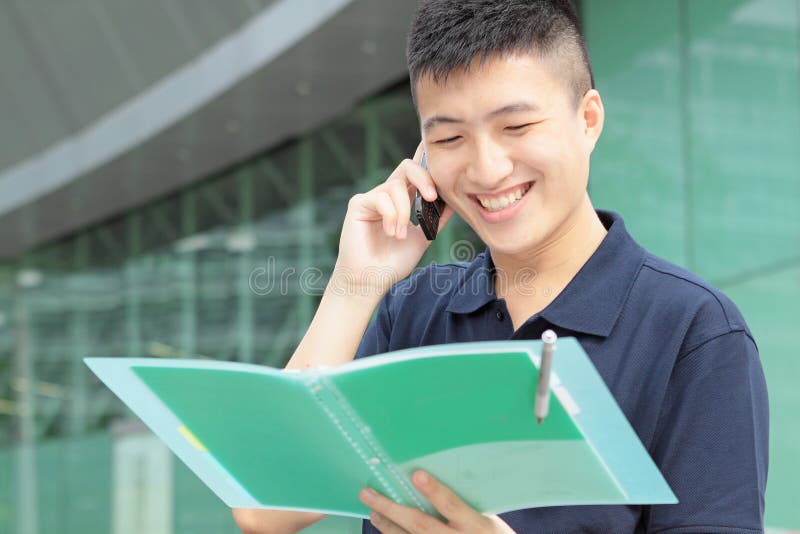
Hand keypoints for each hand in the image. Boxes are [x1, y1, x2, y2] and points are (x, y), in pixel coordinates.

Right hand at [334, 143, 453, 295]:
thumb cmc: (394, 262)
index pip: (416, 173)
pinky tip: (391, 233)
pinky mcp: (358, 204)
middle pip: (407, 167)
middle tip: (432, 197)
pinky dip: (391, 215)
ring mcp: (372, 197)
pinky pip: (381, 197)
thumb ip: (437, 219)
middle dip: (423, 178)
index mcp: (403, 199)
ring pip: (396, 186)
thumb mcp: (424, 237)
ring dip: (403, 212)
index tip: (445, 164)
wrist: (372, 280)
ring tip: (400, 235)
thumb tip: (455, 201)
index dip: (427, 161)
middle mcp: (387, 194)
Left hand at [359, 470, 514, 533]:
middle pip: (420, 525)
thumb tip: (429, 481)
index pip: (452, 505)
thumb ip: (464, 505)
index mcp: (475, 525)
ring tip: (373, 510)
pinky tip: (385, 526)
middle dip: (392, 508)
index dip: (434, 491)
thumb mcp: (488, 519)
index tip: (417, 475)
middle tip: (369, 494)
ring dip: (388, 525)